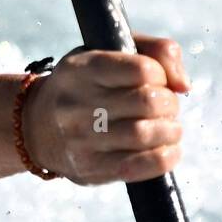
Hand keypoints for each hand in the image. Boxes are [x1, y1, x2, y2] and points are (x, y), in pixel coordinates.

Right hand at [22, 32, 189, 185]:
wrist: (37, 126)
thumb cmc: (87, 85)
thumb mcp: (108, 52)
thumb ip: (154, 51)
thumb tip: (184, 85)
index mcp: (82, 68)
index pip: (141, 69)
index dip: (160, 74)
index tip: (156, 79)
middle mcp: (77, 102)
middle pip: (148, 102)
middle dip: (170, 103)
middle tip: (167, 105)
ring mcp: (82, 139)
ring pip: (146, 135)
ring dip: (171, 130)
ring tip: (169, 127)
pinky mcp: (90, 169)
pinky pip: (141, 167)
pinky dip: (166, 157)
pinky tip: (168, 148)